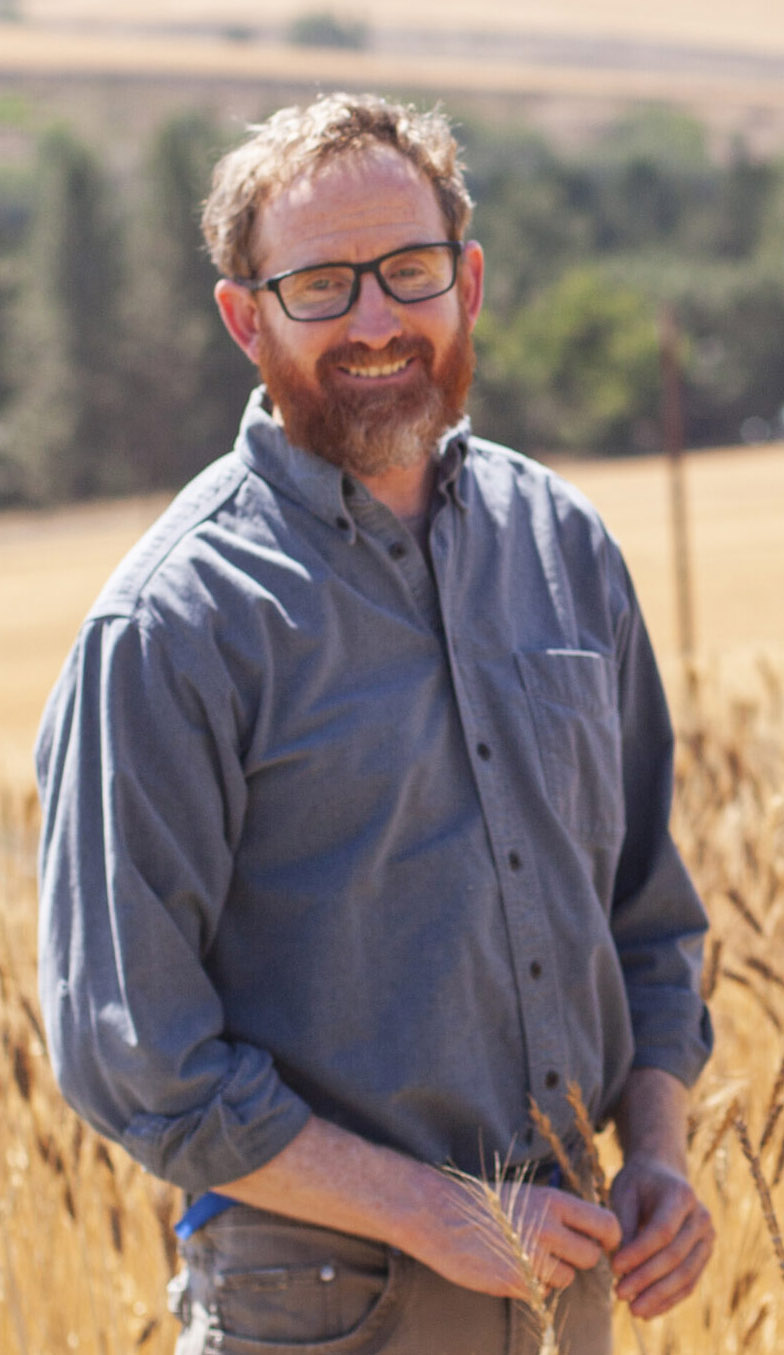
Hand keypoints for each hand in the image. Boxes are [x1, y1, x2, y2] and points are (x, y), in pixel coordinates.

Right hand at [417, 1180, 621, 1299]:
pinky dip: (533, 1285)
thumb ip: (557, 1214)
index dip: (609, 1238)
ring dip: (554, 1274)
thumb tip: (588, 1234)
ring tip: (528, 1257)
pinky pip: (542, 1292)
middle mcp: (548, 1228)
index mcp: (553, 1201)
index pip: (606, 1224)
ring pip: (567, 1278)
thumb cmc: (484, 1204)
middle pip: (591, 1256)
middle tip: (558, 1252)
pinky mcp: (515, 1281)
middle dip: (579, 1259)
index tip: (600, 1243)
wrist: (439, 1214)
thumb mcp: (526, 1196)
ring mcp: (532, 1257)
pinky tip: (510, 1267)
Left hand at [610, 1155, 713, 1318]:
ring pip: (685, 1275)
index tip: (613, 1267)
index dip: (638, 1253)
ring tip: (632, 1309)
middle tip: (618, 1293)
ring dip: (658, 1296)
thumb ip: (624, 1226)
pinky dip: (668, 1300)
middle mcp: (701, 1217)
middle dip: (645, 1279)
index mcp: (681, 1195)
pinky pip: (690, 1283)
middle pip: (675, 1256)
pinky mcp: (705, 1255)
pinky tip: (648, 1311)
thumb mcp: (624, 1193)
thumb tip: (621, 1267)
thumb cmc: (638, 1183)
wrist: (662, 1175)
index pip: (662, 1231)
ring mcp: (707, 1238)